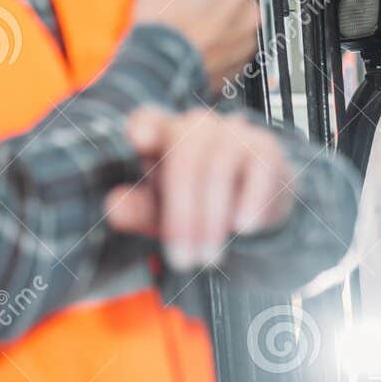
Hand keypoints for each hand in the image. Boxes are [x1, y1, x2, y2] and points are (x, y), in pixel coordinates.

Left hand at [106, 107, 295, 268]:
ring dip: (212, 219)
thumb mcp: (163, 213)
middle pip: (184, 162)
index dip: (145, 127)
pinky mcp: (266, 149)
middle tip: (182, 261)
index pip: (149, 120)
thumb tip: (114, 207)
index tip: (140, 141)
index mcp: (163, 133)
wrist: (253, 208)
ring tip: (210, 258)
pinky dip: (250, 202)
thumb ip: (138, 209)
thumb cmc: (198, 205)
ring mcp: (233, 133)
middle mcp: (197, 126)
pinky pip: (258, 172)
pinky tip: (243, 228)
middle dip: (182, 216)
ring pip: (219, 170)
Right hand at [131, 0, 272, 91]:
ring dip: (223, 13)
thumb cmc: (165, 19)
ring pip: (241, 16)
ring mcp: (248, 39)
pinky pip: (235, 42)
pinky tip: (198, 36)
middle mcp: (250, 12)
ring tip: (194, 16)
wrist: (162, 66)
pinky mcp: (241, 62)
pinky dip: (221, 37)